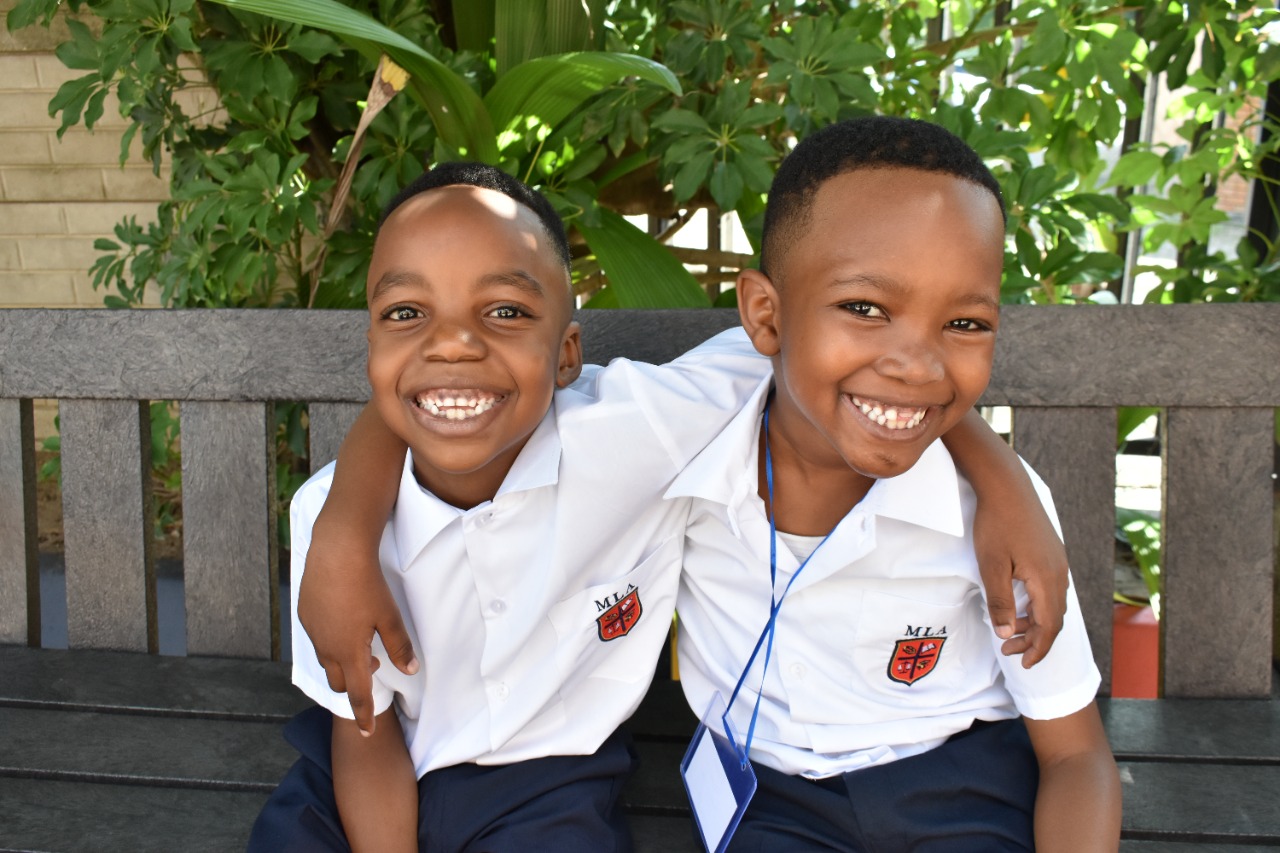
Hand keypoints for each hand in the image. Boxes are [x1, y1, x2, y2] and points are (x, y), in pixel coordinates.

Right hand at [298, 522, 417, 734]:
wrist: (336, 551)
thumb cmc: (367, 585)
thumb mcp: (390, 617)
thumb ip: (400, 646)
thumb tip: (411, 669)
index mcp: (348, 653)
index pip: (357, 694)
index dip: (364, 714)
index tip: (367, 731)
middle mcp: (325, 647)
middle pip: (337, 680)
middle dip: (352, 683)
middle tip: (373, 669)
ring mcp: (312, 631)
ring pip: (326, 659)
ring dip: (342, 661)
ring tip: (362, 645)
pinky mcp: (304, 614)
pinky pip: (317, 638)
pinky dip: (331, 641)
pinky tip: (344, 623)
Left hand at [973, 495, 1067, 667]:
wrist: (1007, 487)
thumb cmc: (996, 525)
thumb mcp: (992, 567)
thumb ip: (1000, 602)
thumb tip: (1005, 633)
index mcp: (1047, 580)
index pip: (1049, 626)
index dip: (1038, 648)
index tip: (1025, 664)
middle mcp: (1059, 573)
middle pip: (1054, 617)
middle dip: (1033, 639)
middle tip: (1010, 651)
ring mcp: (1058, 561)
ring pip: (1052, 603)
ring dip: (1034, 621)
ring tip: (1009, 629)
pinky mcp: (1052, 553)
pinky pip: (1050, 588)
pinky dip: (1036, 604)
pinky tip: (1019, 604)